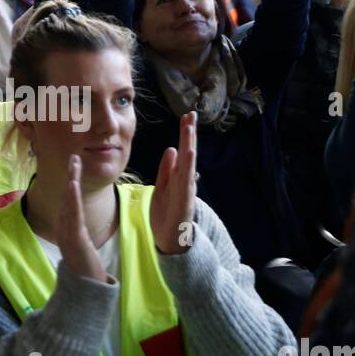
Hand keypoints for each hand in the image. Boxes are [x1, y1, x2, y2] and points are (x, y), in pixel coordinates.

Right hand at [56, 155, 107, 281]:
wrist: (84, 288)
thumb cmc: (85, 268)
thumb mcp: (82, 246)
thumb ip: (78, 233)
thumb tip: (78, 221)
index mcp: (68, 227)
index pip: (69, 200)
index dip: (71, 182)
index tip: (74, 165)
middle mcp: (65, 227)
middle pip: (67, 197)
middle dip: (70, 177)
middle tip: (73, 157)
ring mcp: (69, 233)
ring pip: (69, 204)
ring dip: (71, 184)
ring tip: (74, 166)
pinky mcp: (75, 239)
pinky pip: (74, 216)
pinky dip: (72, 201)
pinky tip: (73, 188)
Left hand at [150, 112, 197, 255]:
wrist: (169, 240)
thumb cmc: (166, 213)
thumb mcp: (163, 187)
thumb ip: (167, 169)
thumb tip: (171, 149)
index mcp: (179, 176)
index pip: (183, 151)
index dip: (185, 134)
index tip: (187, 116)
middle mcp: (185, 181)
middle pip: (188, 154)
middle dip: (189, 135)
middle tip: (191, 115)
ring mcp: (186, 192)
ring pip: (189, 167)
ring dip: (189, 149)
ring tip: (189, 132)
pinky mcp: (184, 204)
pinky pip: (186, 185)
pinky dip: (188, 172)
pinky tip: (188, 158)